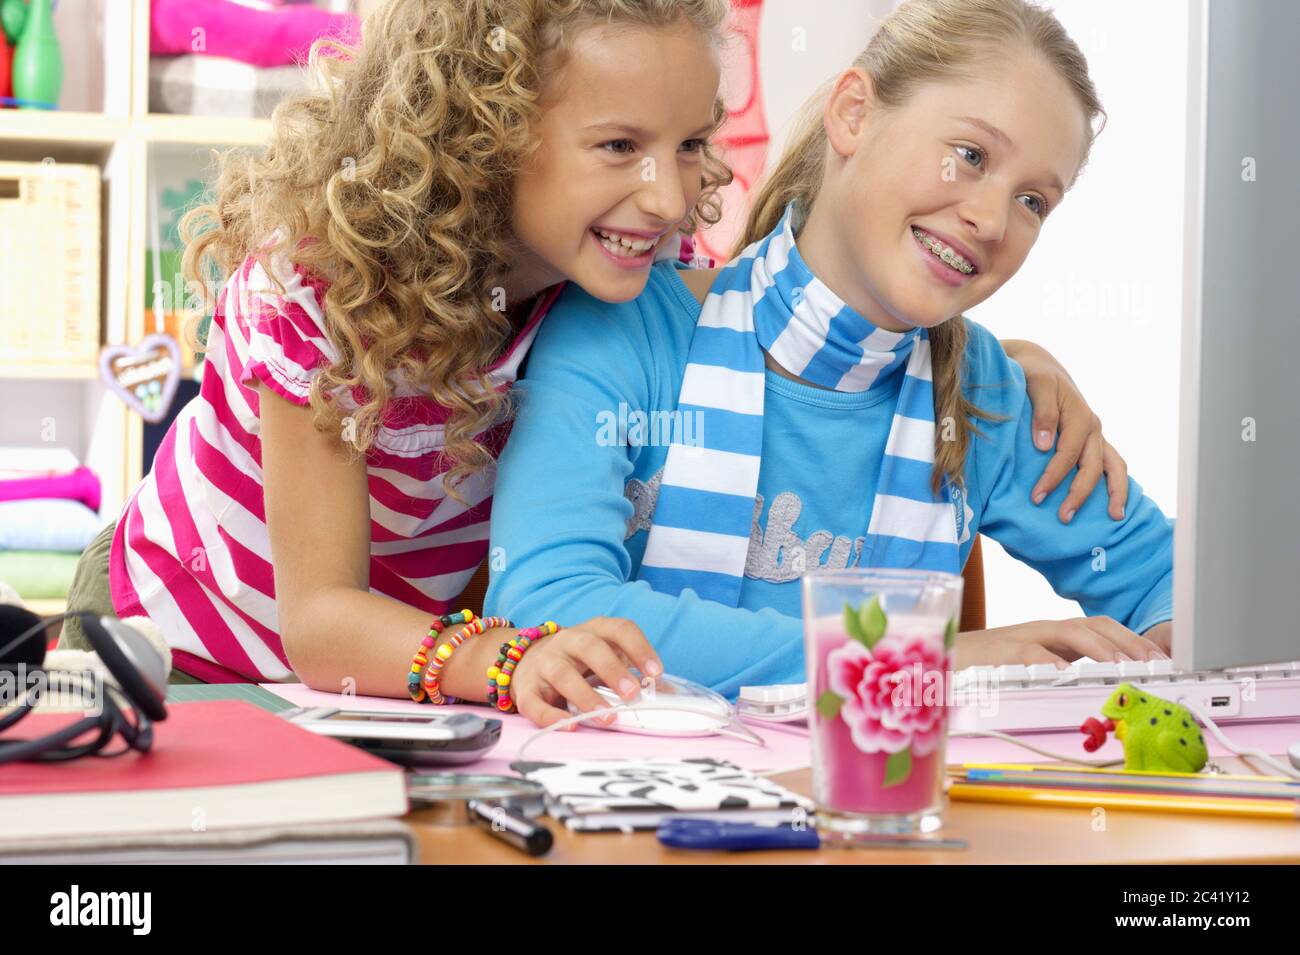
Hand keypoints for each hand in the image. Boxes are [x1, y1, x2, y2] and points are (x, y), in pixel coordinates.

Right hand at [508, 617, 663, 728]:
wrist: (526, 661)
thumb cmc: (578, 663)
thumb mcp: (605, 659)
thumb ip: (632, 672)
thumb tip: (668, 694)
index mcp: (592, 631)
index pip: (619, 629)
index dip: (639, 647)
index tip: (656, 671)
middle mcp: (567, 642)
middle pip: (589, 647)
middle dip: (613, 669)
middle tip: (633, 694)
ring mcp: (544, 663)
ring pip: (562, 674)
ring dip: (586, 695)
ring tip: (608, 716)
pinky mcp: (526, 689)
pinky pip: (535, 703)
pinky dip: (552, 716)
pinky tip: (571, 726)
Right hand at [953, 616, 1170, 668]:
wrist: (940, 657)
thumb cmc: (987, 667)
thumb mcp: (1032, 666)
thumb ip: (1061, 666)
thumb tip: (1102, 684)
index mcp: (1054, 635)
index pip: (1102, 627)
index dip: (1133, 640)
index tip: (1160, 662)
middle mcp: (1043, 630)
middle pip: (1094, 623)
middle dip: (1127, 641)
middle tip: (1151, 664)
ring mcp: (1022, 637)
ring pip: (1069, 631)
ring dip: (1100, 648)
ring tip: (1120, 665)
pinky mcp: (1000, 651)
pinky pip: (1030, 652)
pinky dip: (1051, 662)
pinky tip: (1067, 674)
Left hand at [1004, 338, 1128, 522]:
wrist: (1040, 367)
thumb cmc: (1033, 376)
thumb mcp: (1035, 383)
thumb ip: (1042, 411)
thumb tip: (1045, 446)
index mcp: (1079, 415)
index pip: (1069, 452)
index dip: (1054, 475)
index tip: (1037, 496)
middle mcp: (1093, 428)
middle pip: (1093, 466)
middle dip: (1079, 493)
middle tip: (1063, 517)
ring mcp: (1096, 437)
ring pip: (1114, 467)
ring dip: (1114, 493)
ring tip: (1113, 518)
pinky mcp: (1094, 443)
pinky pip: (1111, 465)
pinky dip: (1116, 485)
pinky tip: (1112, 506)